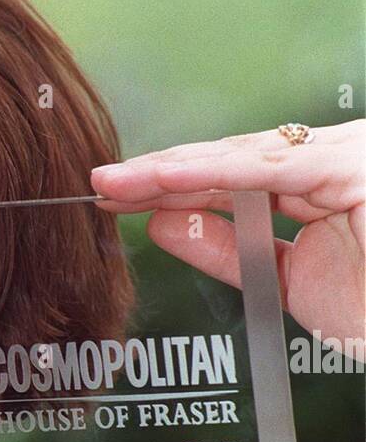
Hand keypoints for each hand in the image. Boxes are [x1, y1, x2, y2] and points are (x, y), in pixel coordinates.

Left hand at [90, 119, 364, 355]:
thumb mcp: (284, 282)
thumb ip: (226, 250)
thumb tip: (166, 224)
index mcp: (321, 187)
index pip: (234, 179)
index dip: (175, 186)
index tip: (119, 198)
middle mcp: (332, 163)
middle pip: (230, 162)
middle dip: (161, 174)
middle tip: (100, 185)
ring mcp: (345, 159)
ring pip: (241, 159)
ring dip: (173, 170)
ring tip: (116, 183)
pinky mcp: (350, 169)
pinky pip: (268, 169)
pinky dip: (210, 172)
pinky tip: (163, 180)